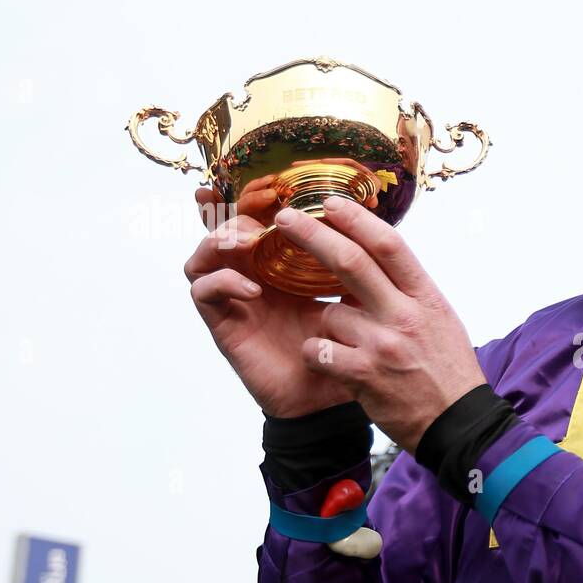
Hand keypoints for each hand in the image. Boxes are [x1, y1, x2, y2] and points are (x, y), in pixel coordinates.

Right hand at [185, 181, 357, 417]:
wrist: (329, 402)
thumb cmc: (345, 351)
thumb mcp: (359, 303)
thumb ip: (360, 270)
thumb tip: (379, 227)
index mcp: (284, 265)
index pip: (263, 220)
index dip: (260, 196)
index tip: (277, 180)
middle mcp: (255, 276)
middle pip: (225, 226)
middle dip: (233, 207)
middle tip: (255, 202)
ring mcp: (236, 300)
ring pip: (205, 253)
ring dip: (221, 239)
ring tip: (249, 239)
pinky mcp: (224, 325)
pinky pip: (203, 292)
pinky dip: (223, 281)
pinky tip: (253, 289)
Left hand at [270, 195, 485, 451]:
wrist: (459, 425)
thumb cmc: (448, 370)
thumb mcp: (439, 320)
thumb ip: (407, 291)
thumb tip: (375, 260)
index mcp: (425, 297)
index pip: (388, 245)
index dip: (356, 219)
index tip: (330, 202)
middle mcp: (404, 315)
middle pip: (350, 263)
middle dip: (312, 235)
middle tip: (284, 218)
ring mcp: (383, 345)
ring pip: (329, 316)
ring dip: (327, 328)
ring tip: (349, 348)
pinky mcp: (364, 375)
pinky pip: (318, 352)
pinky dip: (316, 356)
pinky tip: (333, 367)